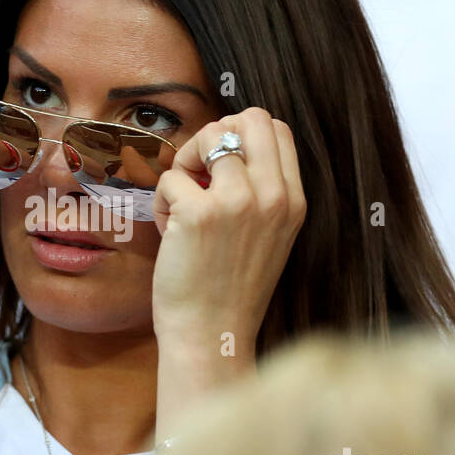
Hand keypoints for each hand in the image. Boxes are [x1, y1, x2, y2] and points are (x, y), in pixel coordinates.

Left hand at [151, 107, 305, 353]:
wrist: (213, 336)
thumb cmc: (230, 290)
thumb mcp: (269, 237)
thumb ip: (261, 194)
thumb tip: (224, 150)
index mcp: (293, 200)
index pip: (276, 129)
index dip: (240, 136)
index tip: (219, 168)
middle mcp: (273, 196)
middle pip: (249, 117)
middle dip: (215, 134)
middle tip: (198, 173)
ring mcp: (238, 202)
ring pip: (208, 136)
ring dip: (185, 165)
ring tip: (181, 202)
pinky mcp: (199, 214)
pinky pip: (170, 176)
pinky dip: (161, 199)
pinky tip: (168, 231)